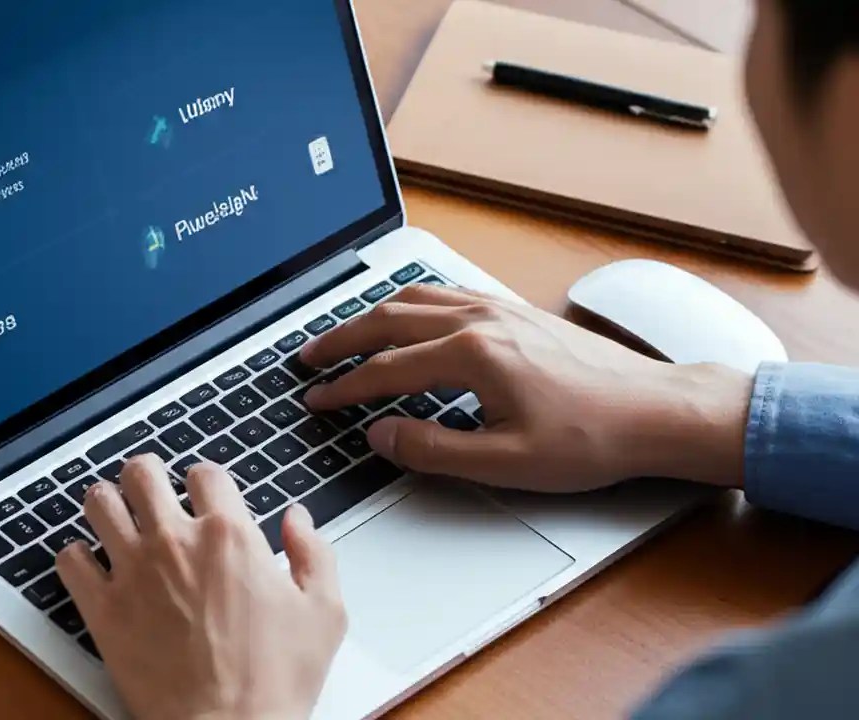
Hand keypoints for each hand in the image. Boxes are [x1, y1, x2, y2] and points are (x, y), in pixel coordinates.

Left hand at [56, 456, 345, 719]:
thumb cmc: (274, 680)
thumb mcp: (324, 612)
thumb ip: (314, 553)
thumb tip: (298, 519)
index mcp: (229, 535)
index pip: (204, 472)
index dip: (204, 480)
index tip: (203, 496)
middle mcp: (175, 542)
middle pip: (142, 472)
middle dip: (145, 476)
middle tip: (149, 491)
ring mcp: (133, 572)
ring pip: (98, 502)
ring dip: (106, 503)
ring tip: (114, 515)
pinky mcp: (103, 609)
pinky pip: (69, 560)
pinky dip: (76, 557)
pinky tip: (90, 566)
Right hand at [300, 284, 752, 490]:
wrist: (657, 410)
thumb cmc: (593, 436)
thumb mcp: (506, 462)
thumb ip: (434, 449)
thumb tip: (382, 436)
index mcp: (473, 355)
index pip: (386, 370)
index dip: (344, 388)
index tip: (317, 400)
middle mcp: (481, 321)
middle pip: (389, 319)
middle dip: (342, 339)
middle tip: (308, 357)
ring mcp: (499, 309)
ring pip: (415, 299)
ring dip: (371, 315)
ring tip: (343, 333)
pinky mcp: (516, 310)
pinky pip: (445, 293)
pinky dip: (409, 301)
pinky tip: (406, 312)